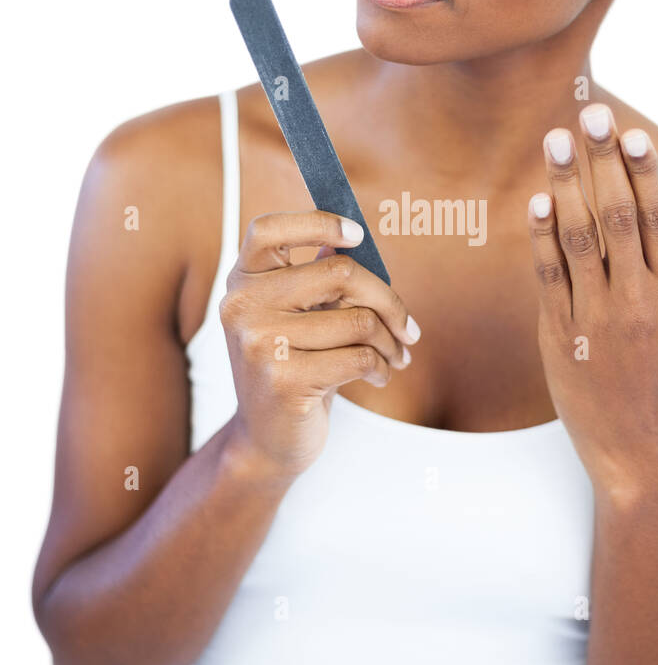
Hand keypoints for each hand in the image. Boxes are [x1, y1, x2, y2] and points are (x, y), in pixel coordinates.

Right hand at [219, 211, 418, 476]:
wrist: (266, 441)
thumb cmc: (293, 368)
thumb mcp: (298, 317)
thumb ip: (316, 277)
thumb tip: (354, 242)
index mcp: (242, 280)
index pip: (268, 228)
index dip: (319, 222)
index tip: (358, 236)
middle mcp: (241, 306)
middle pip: (340, 273)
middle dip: (389, 302)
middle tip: (409, 328)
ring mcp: (258, 343)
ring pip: (358, 320)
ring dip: (391, 342)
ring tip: (396, 357)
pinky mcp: (282, 379)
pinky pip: (359, 357)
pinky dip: (381, 367)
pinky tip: (380, 376)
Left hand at [527, 104, 657, 491]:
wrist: (636, 455)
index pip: (656, 218)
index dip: (642, 170)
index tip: (631, 132)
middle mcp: (633, 301)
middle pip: (615, 215)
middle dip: (600, 160)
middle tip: (587, 114)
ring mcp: (592, 318)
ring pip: (577, 238)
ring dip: (565, 183)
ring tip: (553, 141)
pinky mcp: (558, 335)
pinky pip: (547, 276)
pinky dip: (541, 236)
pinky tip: (538, 200)